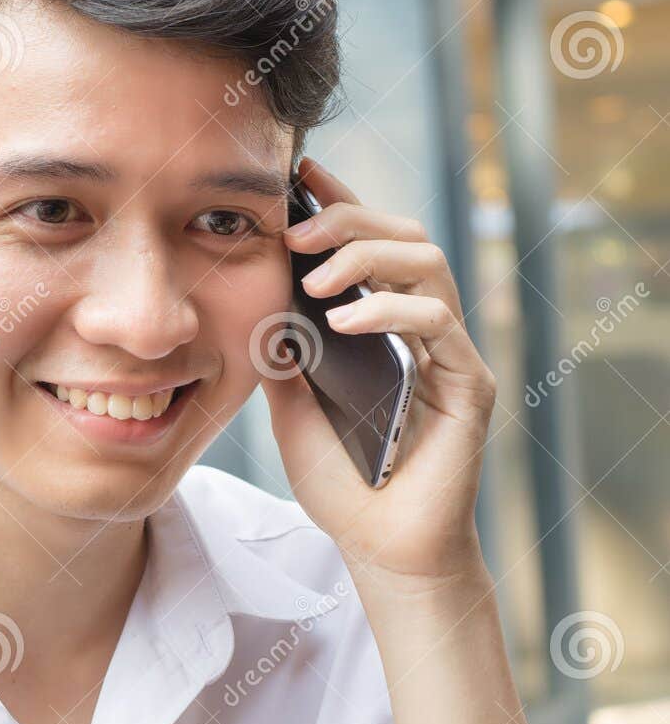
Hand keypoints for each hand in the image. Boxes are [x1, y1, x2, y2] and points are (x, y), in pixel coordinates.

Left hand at [261, 157, 496, 590]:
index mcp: (384, 326)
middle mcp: (424, 330)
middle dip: (349, 222)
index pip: (370, 246)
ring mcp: (450, 353)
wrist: (380, 550)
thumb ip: (282, 351)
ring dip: (368, 257)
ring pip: (428, 263)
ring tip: (317, 280)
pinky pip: (437, 322)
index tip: (300, 172)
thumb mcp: (291, 405)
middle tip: (297, 235)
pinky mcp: (468, 385)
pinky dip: (388, 309)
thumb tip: (256, 299)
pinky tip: (345, 322)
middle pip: (405, 237)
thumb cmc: (342, 484)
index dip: (340, 202)